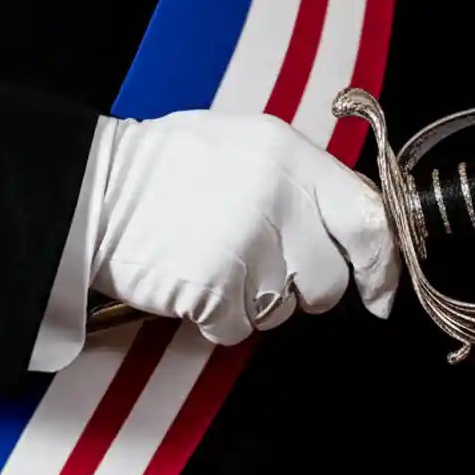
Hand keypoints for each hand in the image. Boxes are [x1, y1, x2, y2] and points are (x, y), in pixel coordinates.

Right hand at [88, 111, 399, 344]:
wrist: (92, 190)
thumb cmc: (168, 170)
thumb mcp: (248, 146)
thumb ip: (304, 180)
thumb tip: (354, 225)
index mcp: (291, 155)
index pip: (367, 217)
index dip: (381, 264)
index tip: (381, 290)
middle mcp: (278, 196)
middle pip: (330, 278)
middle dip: (306, 289)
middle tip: (265, 268)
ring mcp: (248, 243)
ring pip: (284, 308)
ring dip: (256, 301)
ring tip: (217, 262)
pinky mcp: (215, 286)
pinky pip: (239, 329)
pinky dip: (217, 319)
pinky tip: (194, 282)